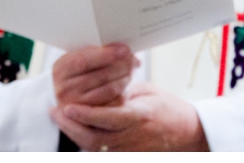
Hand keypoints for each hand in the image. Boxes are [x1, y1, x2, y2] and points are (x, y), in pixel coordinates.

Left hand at [49, 82, 208, 150]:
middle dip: (71, 126)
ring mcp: (130, 151)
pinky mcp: (128, 157)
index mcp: (140, 116)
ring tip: (62, 119)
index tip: (67, 106)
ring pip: (95, 148)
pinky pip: (102, 153)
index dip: (86, 114)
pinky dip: (87, 143)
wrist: (187, 133)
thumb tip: (99, 87)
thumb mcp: (147, 92)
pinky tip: (77, 131)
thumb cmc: (168, 109)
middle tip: (56, 112)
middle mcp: (134, 137)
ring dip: (75, 134)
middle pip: (95, 139)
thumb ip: (123, 92)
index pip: (109, 118)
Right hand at [53, 43, 137, 108]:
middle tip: (134, 58)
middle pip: (101, 75)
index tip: (124, 49)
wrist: (66, 93)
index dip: (106, 54)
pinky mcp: (91, 118)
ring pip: (110, 89)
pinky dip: (125, 89)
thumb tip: (124, 50)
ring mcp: (77, 106)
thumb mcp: (78, 57)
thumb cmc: (77, 70)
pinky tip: (126, 80)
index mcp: (61, 70)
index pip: (84, 60)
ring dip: (126, 76)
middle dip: (122, 65)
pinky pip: (115, 102)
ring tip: (132, 67)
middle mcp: (65, 90)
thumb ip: (96, 51)